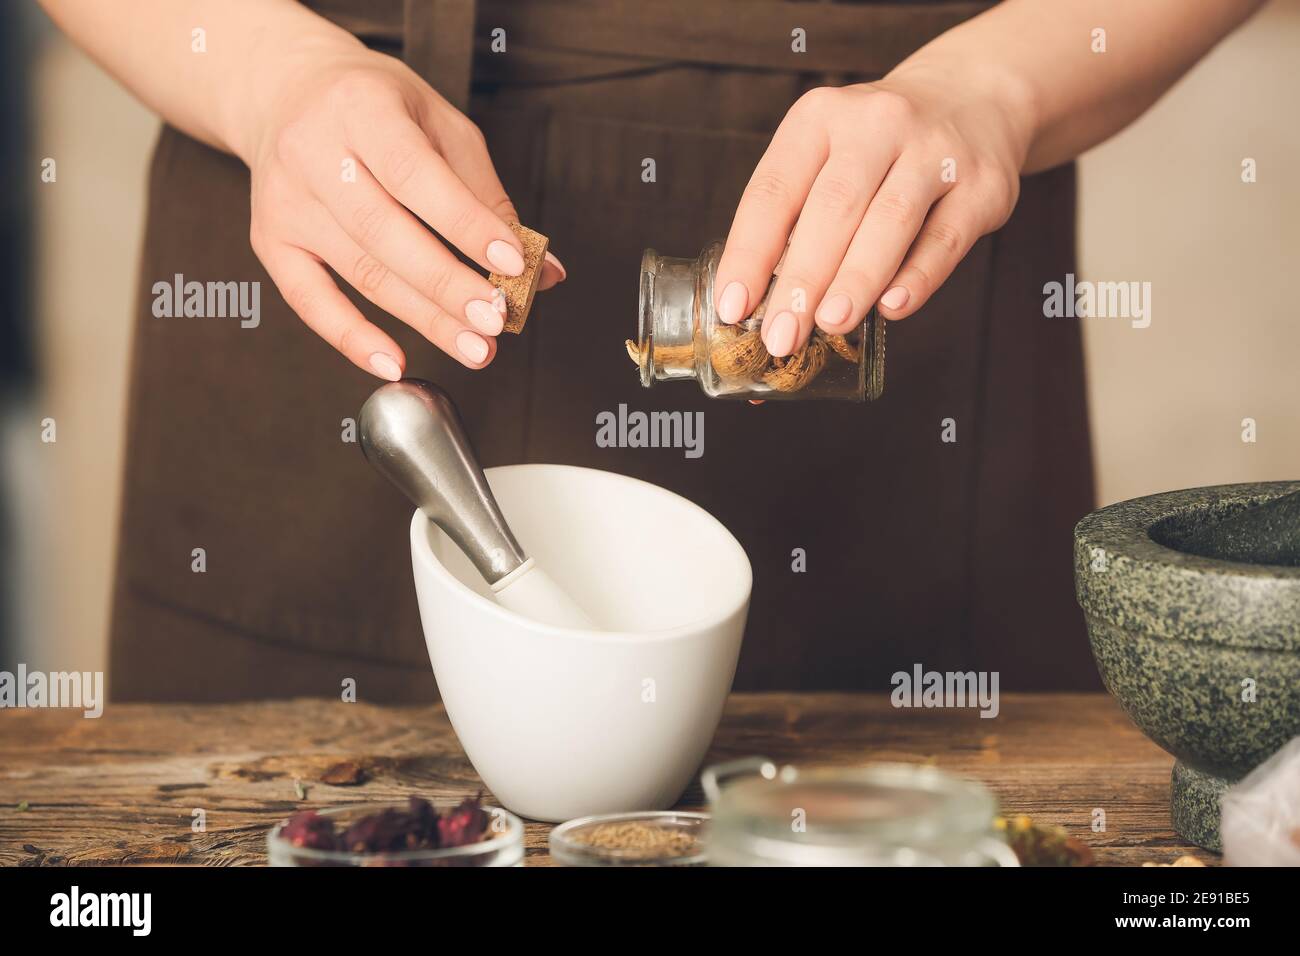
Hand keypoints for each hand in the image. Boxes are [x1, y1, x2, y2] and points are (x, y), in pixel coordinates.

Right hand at [239, 37, 562, 377]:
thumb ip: (487, 195)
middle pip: (385, 233)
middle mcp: (313, 151)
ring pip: (360, 271)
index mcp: (361, 108)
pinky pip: (308, 300)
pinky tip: (394, 362)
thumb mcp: (440, 126)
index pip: (416, 176)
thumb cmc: (375, 109)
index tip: (512, 263)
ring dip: (422, 318)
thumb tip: (540, 267)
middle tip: (496, 320)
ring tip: (474, 346)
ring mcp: (287, 200)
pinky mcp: (270, 239)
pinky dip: (351, 338)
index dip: (466, 225)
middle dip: (448, 285)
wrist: (288, 93)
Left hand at [714, 64, 1031, 355]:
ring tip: (829, 324)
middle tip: (781, 334)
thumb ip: (797, 219)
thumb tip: (761, 309)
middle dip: (802, 280)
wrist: (971, 97)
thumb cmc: (877, 149)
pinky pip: (945, 237)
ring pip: (890, 220)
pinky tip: (892, 308)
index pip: (773, 191)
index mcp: (819, 118)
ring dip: (856, 279)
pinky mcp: (983, 184)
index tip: (732, 306)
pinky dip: (918, 276)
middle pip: (832, 208)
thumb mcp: (827, 155)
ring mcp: (935, 150)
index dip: (749, 252)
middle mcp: (877, 124)